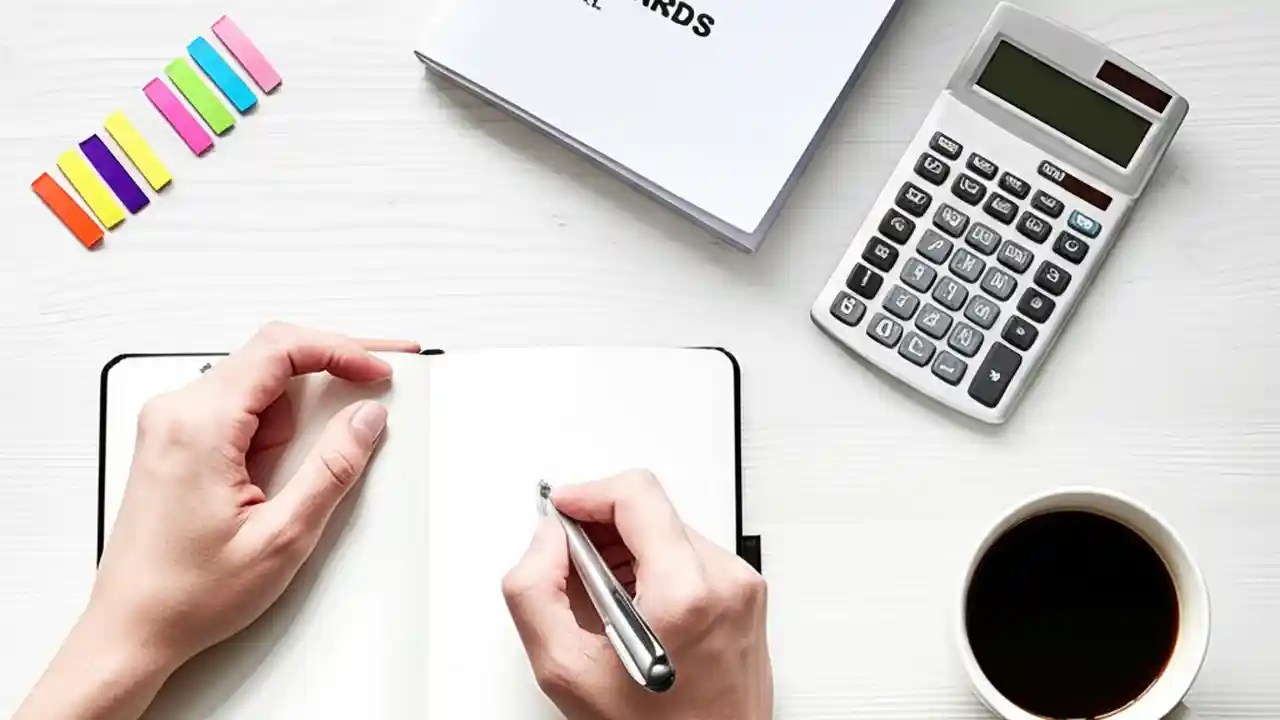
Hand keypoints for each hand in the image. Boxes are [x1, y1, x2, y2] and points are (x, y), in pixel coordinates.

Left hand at [16, 323, 418, 719]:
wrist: (131, 629)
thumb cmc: (188, 594)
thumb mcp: (282, 536)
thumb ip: (332, 469)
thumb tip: (365, 419)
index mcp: (200, 425)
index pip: (279, 348)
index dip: (340, 349)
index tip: (378, 368)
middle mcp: (177, 412)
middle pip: (270, 357)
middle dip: (330, 367)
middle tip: (379, 376)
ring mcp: (171, 425)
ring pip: (257, 384)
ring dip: (299, 408)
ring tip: (317, 459)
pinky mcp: (175, 441)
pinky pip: (238, 408)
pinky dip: (274, 425)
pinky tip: (285, 466)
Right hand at [503, 471, 772, 719]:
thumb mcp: (565, 670)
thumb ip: (535, 590)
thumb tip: (546, 541)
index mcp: (686, 592)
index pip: (636, 494)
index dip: (587, 495)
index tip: (562, 512)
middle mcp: (725, 581)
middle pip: (652, 510)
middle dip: (602, 529)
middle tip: (572, 567)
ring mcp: (742, 588)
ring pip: (669, 532)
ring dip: (628, 552)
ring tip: (606, 602)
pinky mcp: (746, 597)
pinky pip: (691, 558)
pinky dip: (656, 570)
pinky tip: (635, 609)